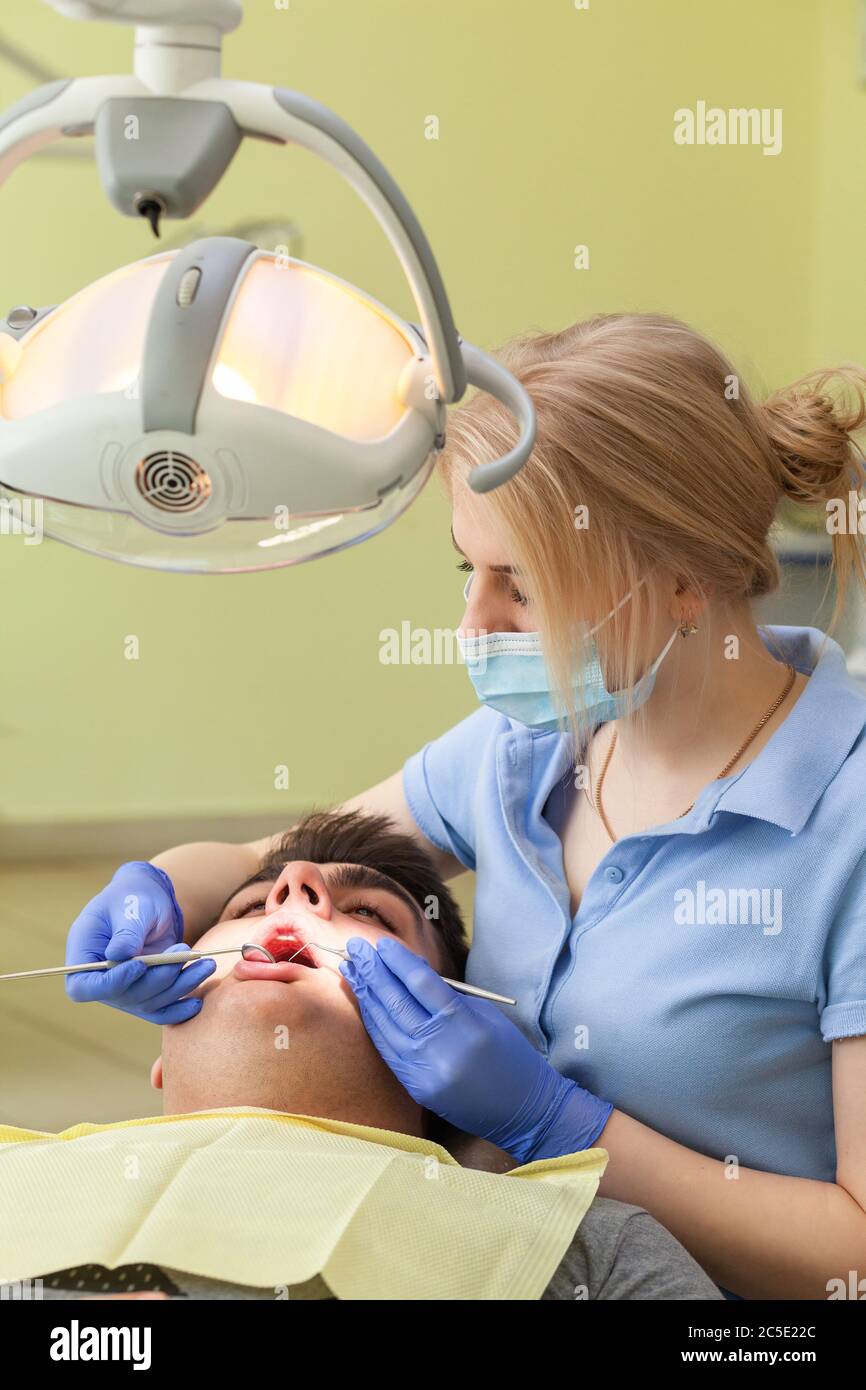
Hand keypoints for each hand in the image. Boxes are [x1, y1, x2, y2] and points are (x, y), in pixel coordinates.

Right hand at [65, 862, 214, 1023]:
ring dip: (178, 988)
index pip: (83, 987)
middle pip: (123, 997)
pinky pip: (159, 1010)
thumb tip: (120, 956)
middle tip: (184, 951)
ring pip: (148, 1003)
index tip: (139, 965)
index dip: (110, 984)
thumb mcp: (130, 906)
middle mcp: (101, 978)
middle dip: (158, 979)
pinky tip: (196, 1003)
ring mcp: (124, 987)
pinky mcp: (146, 990)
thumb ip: (127, 931)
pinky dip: (178, 1010)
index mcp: (84, 954)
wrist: (149, 896)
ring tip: (205, 965)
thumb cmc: (133, 895)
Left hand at [339, 936, 612, 1164]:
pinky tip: (366, 1005)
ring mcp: (427, 1072)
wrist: (524, 1109)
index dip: (398, 961)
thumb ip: (449, 995)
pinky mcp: (418, 1089)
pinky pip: (389, 1051)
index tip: (381, 944)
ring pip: (386, 1027)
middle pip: (397, 1002)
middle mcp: (443, 1049)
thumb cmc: (511, 1055)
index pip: (422, 984)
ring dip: (366, 996)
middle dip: (373, 972)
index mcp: (467, 1025)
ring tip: (352, 971)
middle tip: (355, 949)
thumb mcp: (488, 1015)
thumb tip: (410, 970)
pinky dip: (375, 1025)